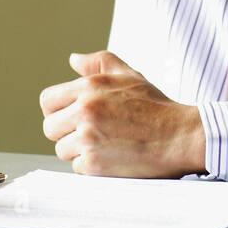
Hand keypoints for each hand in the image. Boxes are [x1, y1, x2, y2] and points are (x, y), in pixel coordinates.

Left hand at [40, 50, 207, 177]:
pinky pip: (77, 167)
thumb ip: (98, 63)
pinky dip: (91, 167)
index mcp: (89, 87)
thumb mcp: (128, 75)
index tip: (70, 117)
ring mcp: (88, 138)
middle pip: (50, 128)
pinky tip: (112, 158)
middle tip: (89, 133)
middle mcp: (84, 111)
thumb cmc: (156, 106)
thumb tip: (73, 59)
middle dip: (66, 132)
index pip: (47, 101)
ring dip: (79, 151)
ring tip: (105, 145)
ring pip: (62, 149)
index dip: (57, 110)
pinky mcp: (94, 164)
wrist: (180, 136)